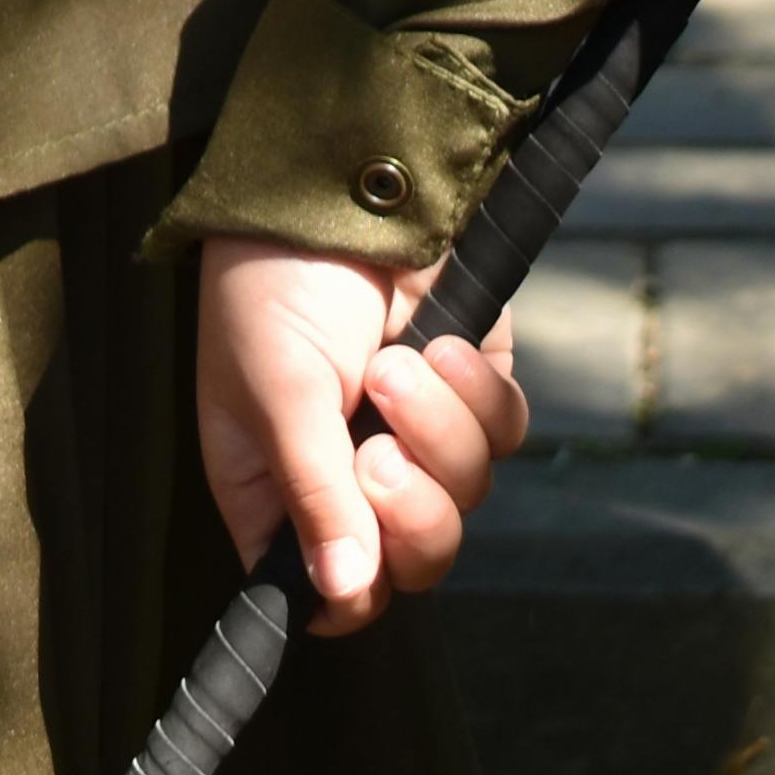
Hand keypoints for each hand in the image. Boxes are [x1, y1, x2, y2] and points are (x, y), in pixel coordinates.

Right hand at [194, 231, 526, 627]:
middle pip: (416, 559)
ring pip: (466, 496)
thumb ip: (313, 493)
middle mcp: (354, 475)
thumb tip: (343, 596)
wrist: (332, 177)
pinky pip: (503, 431)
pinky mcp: (473, 385)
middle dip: (411, 514)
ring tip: (397, 363)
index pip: (333, 593)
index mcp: (282, 492)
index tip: (362, 552)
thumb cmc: (271, 284)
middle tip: (380, 455)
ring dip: (437, 432)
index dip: (355, 591)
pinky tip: (442, 344)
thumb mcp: (275, 390)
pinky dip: (478, 393)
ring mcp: (421, 431)